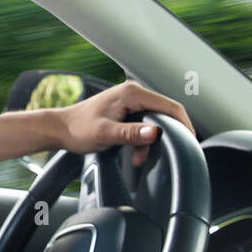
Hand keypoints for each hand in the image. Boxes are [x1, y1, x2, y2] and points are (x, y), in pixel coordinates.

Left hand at [57, 79, 196, 166]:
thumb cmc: (78, 129)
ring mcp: (131, 101)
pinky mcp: (128, 111)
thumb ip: (130, 134)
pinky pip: (145, 125)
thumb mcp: (105, 134)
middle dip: (165, 136)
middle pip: (165, 114)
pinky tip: (135, 154)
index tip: (191, 141)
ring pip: (155, 122)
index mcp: (132, 93)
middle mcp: (134, 93)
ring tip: (138, 158)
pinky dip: (143, 141)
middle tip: (161, 154)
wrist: (60, 129)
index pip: (169, 106)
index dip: (183, 124)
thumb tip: (154, 133)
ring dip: (151, 142)